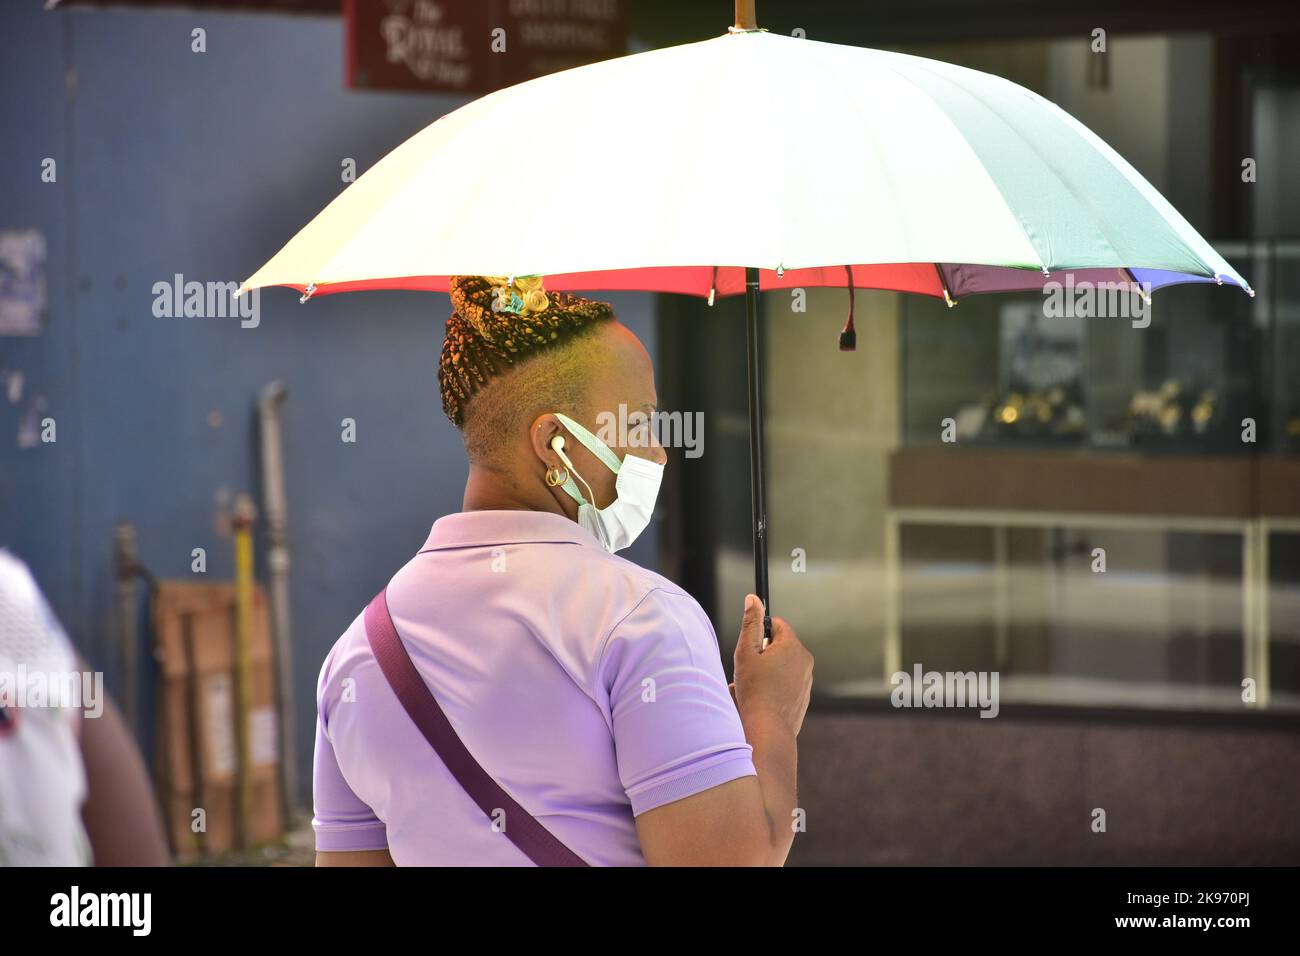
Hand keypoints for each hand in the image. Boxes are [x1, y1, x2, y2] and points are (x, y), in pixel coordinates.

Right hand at [732, 594, 812, 736]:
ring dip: (766, 672)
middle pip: (779, 645)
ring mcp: (806, 680)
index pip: (777, 624)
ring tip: (751, 688)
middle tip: (749, 670)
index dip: (759, 633)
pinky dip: (774, 687)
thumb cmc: (754, 691)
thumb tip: (753, 599)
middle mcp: (804, 660)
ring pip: (781, 666)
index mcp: (793, 646)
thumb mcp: (746, 653)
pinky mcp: (803, 696)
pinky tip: (760, 699)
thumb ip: (751, 623)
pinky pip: (786, 683)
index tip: (750, 648)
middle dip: (762, 654)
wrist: (768, 730)